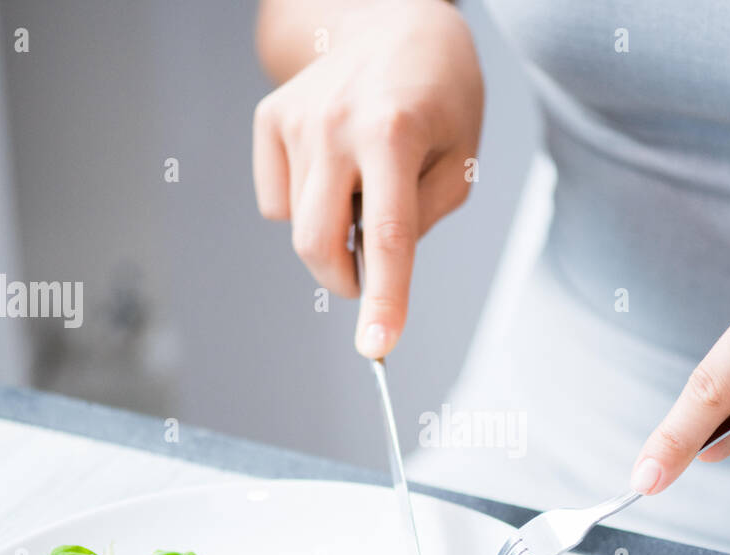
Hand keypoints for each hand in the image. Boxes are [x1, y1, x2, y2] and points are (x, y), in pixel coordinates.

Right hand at [253, 0, 483, 357]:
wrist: (394, 20)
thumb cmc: (439, 95)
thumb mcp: (460, 159)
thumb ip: (422, 218)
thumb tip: (374, 264)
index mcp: (395, 131)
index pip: (388, 236)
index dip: (383, 299)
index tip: (377, 347)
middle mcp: (337, 123)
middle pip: (319, 243)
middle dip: (344, 280)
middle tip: (369, 276)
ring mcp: (296, 118)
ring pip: (297, 225)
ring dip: (333, 230)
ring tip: (364, 182)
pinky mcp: (270, 117)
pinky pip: (276, 200)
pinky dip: (304, 204)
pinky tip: (333, 166)